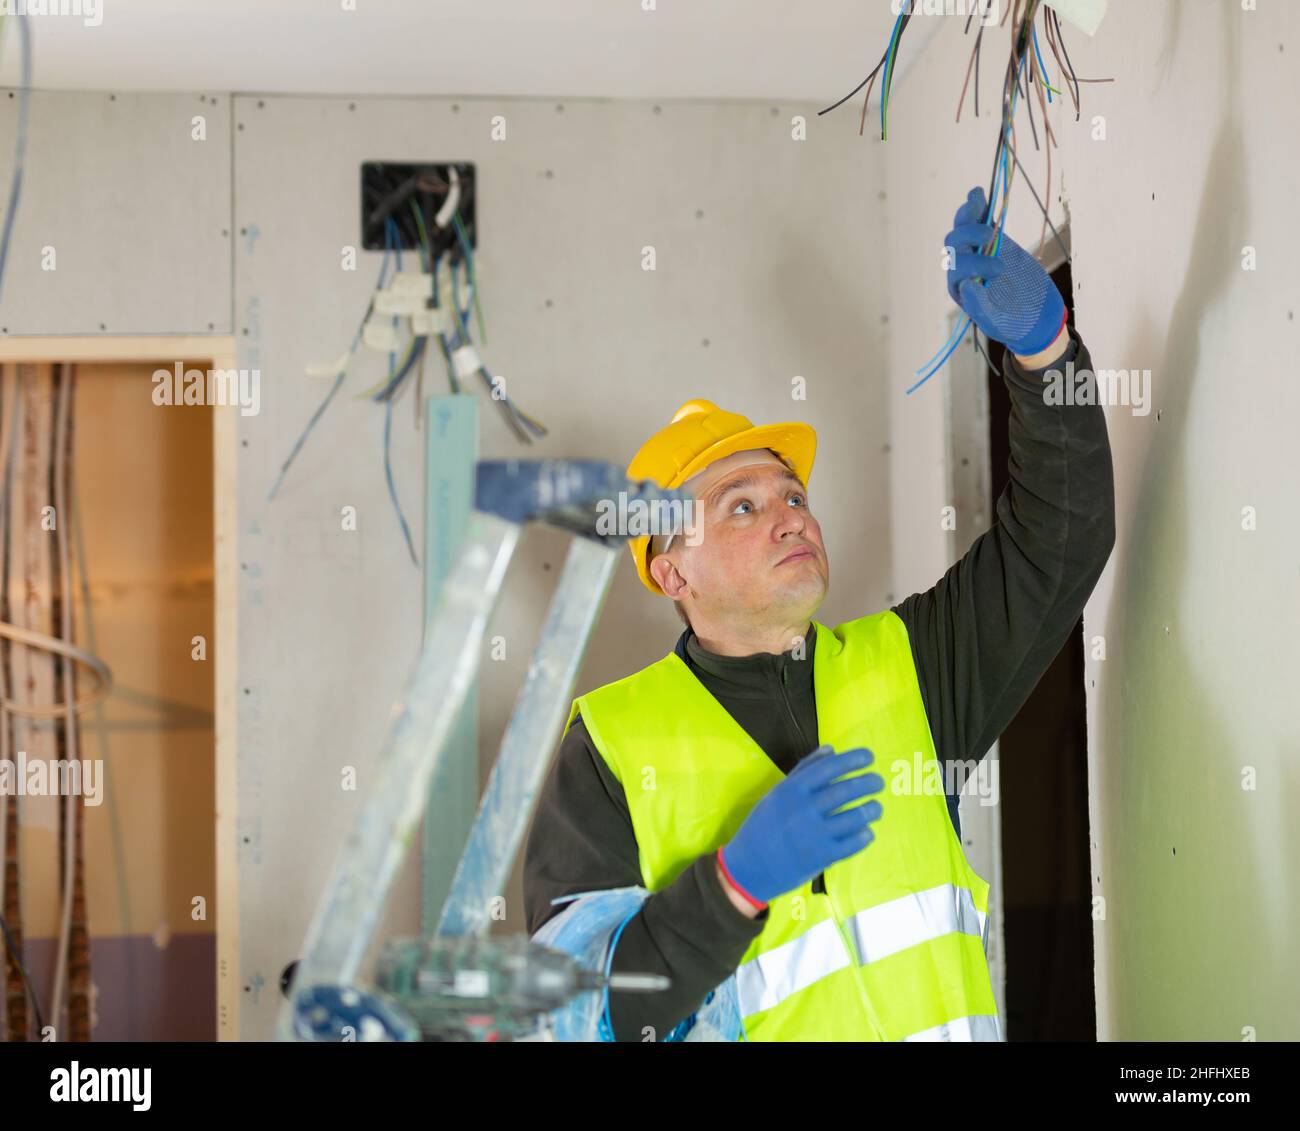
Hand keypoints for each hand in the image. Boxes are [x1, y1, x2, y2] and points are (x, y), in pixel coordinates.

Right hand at [719, 745, 884, 905]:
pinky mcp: (822, 857)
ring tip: (876, 807)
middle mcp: (804, 809)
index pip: (829, 768)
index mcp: (791, 790)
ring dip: (871, 809)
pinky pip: (853, 844)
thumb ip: (803, 770)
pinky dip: (865, 835)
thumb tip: (830, 749)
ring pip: (854, 817)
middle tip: (879, 782)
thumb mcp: (777, 794)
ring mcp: (814, 834)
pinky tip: (868, 832)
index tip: (870, 756)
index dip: (852, 760)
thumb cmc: (762, 826)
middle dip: (868, 783)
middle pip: (846, 790)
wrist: (749, 867)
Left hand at [944, 185, 1066, 355]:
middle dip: (971, 236)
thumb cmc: (1013, 324)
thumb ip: (979, 306)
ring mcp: (977, 252)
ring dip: (968, 214)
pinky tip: (978, 193)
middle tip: (994, 237)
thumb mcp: (996, 322)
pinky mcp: (992, 241)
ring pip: (962, 229)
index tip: (999, 269)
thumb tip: (966, 286)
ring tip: (976, 200)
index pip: (957, 269)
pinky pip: (980, 221)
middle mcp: (963, 269)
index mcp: (960, 289)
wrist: (1034, 316)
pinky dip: (978, 207)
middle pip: (955, 245)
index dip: (974, 264)